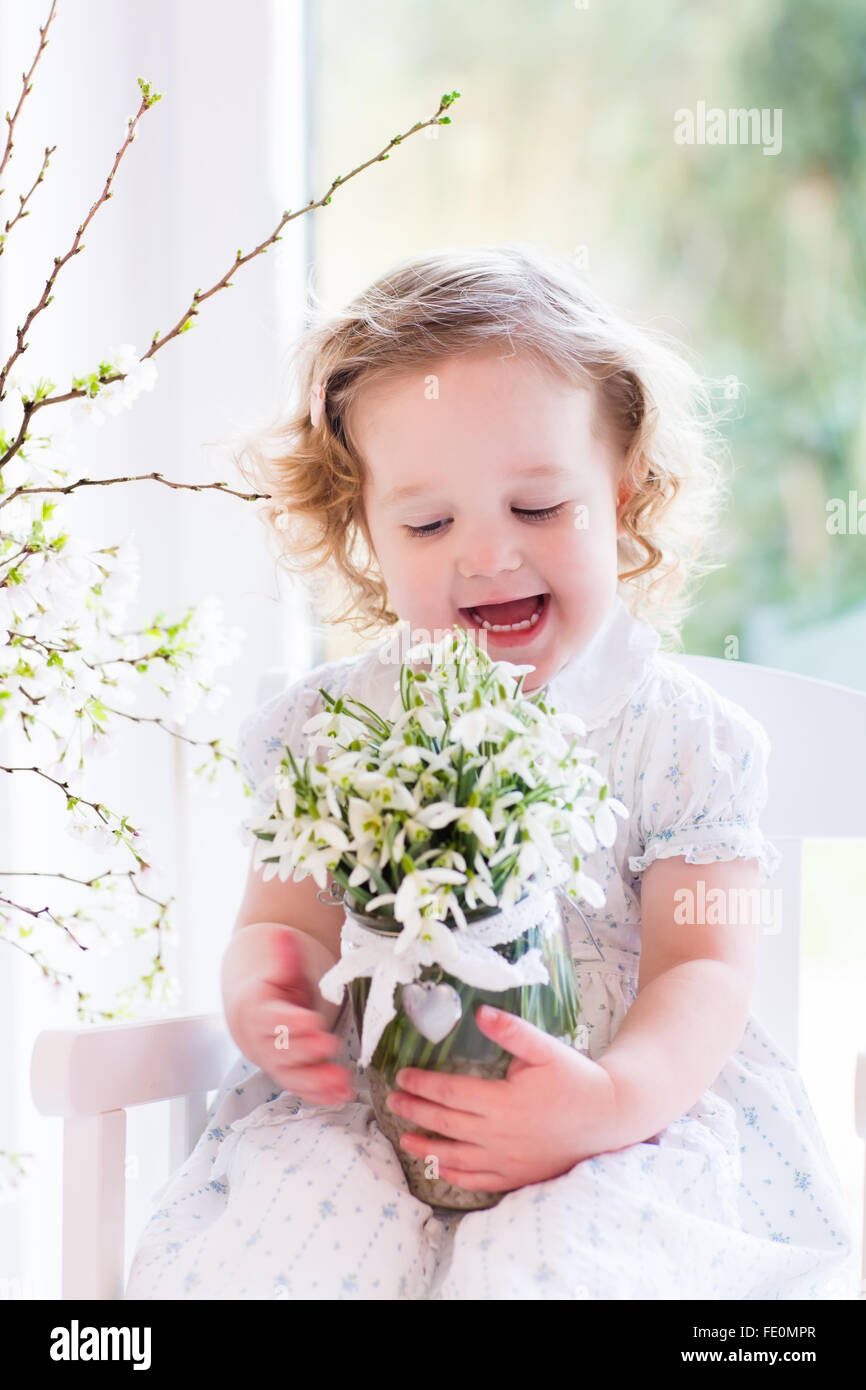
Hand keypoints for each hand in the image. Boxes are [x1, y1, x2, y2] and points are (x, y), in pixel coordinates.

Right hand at [223, 925, 354, 1107]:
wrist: (255, 1016)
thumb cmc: (274, 991)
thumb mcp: (281, 971)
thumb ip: (284, 957)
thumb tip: (281, 935)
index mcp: (258, 1013)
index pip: (271, 1020)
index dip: (291, 1023)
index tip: (312, 1021)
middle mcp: (262, 1044)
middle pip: (282, 1052)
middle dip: (307, 1051)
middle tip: (329, 1045)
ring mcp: (275, 1065)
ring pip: (292, 1077)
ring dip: (317, 1081)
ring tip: (342, 1081)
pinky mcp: (289, 1078)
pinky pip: (302, 1090)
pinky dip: (321, 1096)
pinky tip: (341, 1096)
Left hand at [385, 1004, 621, 1192]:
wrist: (608, 1117)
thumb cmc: (576, 1079)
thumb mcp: (546, 1048)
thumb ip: (512, 1032)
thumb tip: (480, 1013)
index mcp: (504, 1101)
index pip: (451, 1092)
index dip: (423, 1085)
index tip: (402, 1077)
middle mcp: (500, 1134)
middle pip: (446, 1123)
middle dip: (416, 1111)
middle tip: (392, 1102)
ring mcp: (508, 1159)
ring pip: (456, 1156)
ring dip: (427, 1147)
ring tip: (404, 1138)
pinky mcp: (517, 1176)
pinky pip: (478, 1180)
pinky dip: (455, 1175)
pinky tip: (440, 1168)